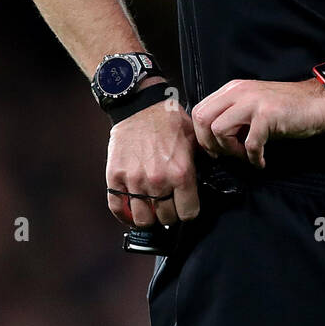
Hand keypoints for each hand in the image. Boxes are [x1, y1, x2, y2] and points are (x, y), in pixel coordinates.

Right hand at [106, 98, 200, 226]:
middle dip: (169, 215)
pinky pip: (117, 207)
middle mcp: (158, 180)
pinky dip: (124, 214)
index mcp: (181, 173)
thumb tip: (208, 183)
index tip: (185, 207)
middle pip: (166, 218)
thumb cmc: (168, 121)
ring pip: (142, 219)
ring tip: (151, 208)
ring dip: (148, 217)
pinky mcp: (115, 177)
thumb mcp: (194, 141)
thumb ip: (201, 165)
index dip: (188, 211)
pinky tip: (131, 211)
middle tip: (168, 206)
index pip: (188, 213)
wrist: (140, 106)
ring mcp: (134, 180)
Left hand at [191, 77, 324, 167]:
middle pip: (202, 119)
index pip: (199, 110)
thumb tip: (213, 141)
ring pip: (219, 130)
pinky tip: (262, 161)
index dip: (202, 135)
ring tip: (246, 156)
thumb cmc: (288, 108)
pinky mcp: (267, 115)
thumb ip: (233, 116)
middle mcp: (239, 91)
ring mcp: (253, 101)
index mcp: (233, 89)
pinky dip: (254, 158)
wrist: (319, 103)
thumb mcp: (253, 106)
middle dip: (210, 144)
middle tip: (227, 155)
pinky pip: (249, 144)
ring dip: (230, 151)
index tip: (215, 149)